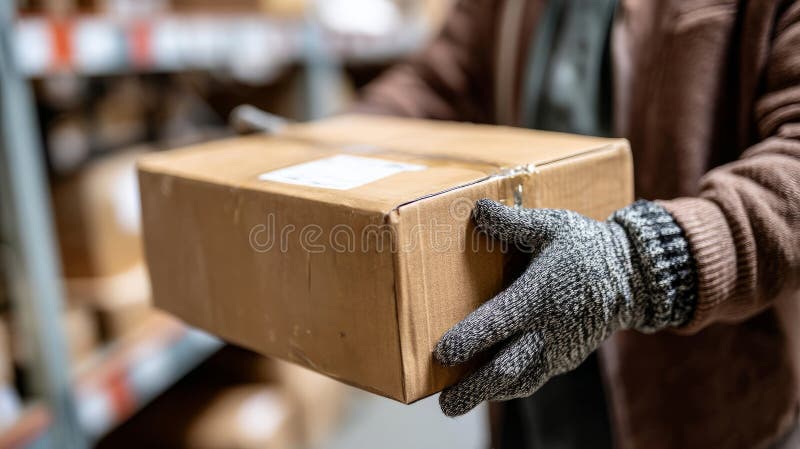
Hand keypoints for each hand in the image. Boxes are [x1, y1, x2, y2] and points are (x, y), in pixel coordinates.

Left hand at [434, 199, 695, 415]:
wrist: (633, 276)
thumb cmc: (586, 247)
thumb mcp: (552, 225)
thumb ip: (512, 222)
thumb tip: (476, 209)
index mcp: (540, 296)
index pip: (499, 322)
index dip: (469, 339)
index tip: (442, 353)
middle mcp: (548, 330)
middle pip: (506, 368)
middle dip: (474, 387)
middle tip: (445, 405)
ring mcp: (558, 349)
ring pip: (520, 381)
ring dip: (488, 394)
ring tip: (457, 403)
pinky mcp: (565, 358)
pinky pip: (534, 378)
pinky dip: (510, 387)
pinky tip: (490, 389)